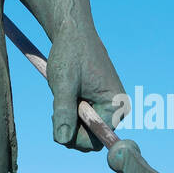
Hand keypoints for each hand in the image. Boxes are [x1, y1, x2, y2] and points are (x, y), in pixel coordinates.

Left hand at [46, 24, 129, 151]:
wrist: (72, 31)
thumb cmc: (70, 54)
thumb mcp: (63, 83)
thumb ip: (63, 112)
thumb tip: (63, 140)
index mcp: (116, 105)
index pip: (97, 140)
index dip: (75, 138)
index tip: (58, 122)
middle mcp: (117, 108)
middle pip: (91, 138)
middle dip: (70, 128)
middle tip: (55, 107)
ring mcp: (109, 104)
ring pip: (84, 128)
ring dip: (68, 118)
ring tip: (61, 96)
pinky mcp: (99, 100)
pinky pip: (84, 118)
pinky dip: (70, 111)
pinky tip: (65, 95)